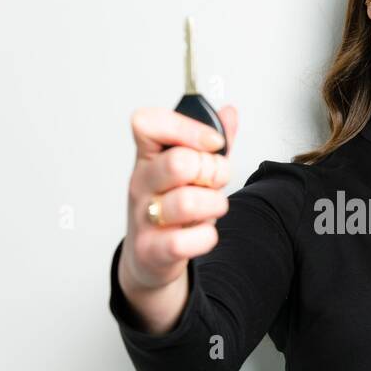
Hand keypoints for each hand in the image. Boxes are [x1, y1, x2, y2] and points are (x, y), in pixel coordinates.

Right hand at [121, 104, 238, 295]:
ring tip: (212, 207)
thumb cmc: (172, 208)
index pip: (148, 123)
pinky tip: (203, 233)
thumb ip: (212, 143)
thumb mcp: (193, 171)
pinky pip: (184, 242)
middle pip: (179, 162)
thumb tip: (229, 113)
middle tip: (216, 182)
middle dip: (213, 171)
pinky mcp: (151, 250)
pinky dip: (205, 238)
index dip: (187, 127)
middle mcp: (141, 183)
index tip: (213, 142)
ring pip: (186, 201)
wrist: (150, 257)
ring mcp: (143, 217)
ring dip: (214, 204)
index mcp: (148, 156)